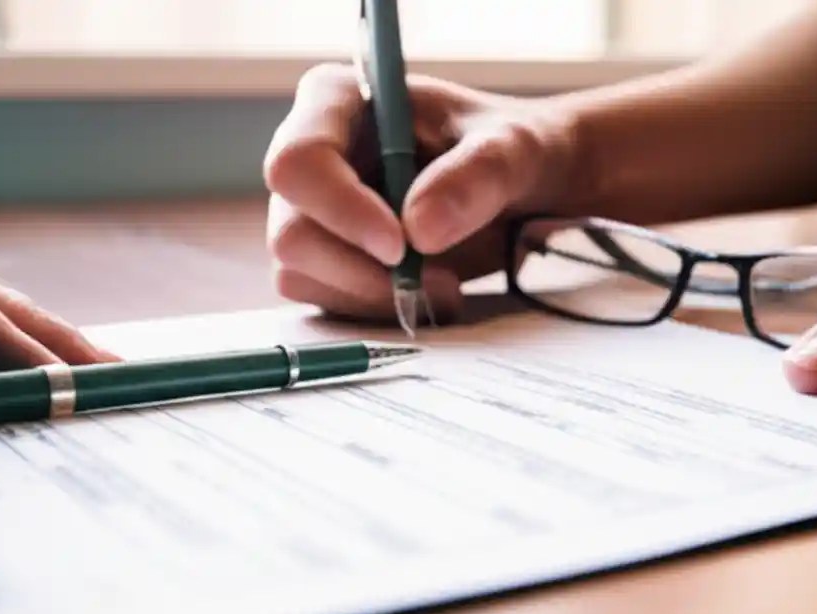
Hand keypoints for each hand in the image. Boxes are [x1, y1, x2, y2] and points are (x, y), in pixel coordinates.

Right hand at [262, 64, 579, 321]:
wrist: (525, 190)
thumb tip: (419, 228)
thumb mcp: (516, 149)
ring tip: (446, 285)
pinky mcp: (326, 258)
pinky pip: (326, 299)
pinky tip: (430, 293)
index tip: (401, 246)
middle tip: (436, 279)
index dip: (340, 210)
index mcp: (338, 102)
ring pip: (302, 275)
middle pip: (291, 233)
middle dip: (362, 272)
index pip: (298, 162)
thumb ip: (477, 176)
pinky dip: (377, 309)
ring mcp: (313, 211)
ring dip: (375, 296)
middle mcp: (312, 156)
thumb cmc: (512, 149)